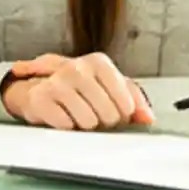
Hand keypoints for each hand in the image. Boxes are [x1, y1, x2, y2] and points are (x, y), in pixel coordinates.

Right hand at [1, 52, 153, 130]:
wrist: (40, 87)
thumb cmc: (80, 88)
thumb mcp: (109, 86)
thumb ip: (134, 99)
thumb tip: (148, 118)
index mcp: (99, 63)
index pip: (126, 101)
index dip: (124, 114)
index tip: (119, 113)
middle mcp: (78, 68)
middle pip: (109, 114)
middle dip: (105, 121)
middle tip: (96, 115)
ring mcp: (58, 82)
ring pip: (88, 122)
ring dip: (85, 126)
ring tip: (79, 115)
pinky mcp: (41, 98)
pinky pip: (66, 126)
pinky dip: (68, 127)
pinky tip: (63, 116)